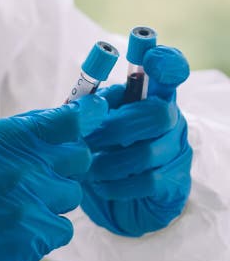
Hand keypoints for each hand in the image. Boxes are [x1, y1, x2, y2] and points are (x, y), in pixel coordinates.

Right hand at [0, 96, 106, 260]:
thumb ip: (14, 134)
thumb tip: (54, 121)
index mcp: (9, 139)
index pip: (71, 121)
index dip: (89, 116)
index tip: (95, 114)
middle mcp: (26, 170)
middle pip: (79, 161)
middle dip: (64, 165)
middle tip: (39, 174)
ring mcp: (31, 208)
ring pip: (70, 199)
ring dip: (51, 201)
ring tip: (17, 206)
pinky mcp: (30, 242)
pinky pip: (59, 232)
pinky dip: (44, 231)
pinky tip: (16, 229)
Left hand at [81, 46, 192, 236]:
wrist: (113, 201)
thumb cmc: (99, 154)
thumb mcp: (85, 126)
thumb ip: (84, 109)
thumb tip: (83, 103)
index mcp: (149, 97)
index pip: (170, 70)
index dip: (165, 63)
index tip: (149, 60)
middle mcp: (170, 118)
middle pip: (156, 114)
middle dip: (114, 129)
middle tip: (87, 142)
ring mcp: (176, 150)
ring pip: (148, 152)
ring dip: (109, 163)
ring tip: (87, 170)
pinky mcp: (176, 182)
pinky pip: (149, 181)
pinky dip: (118, 185)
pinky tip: (101, 186)